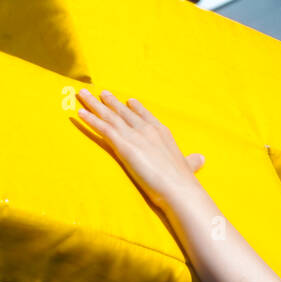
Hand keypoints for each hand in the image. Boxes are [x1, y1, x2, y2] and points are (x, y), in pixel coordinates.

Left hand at [75, 88, 205, 208]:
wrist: (178, 188)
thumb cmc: (183, 181)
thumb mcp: (189, 166)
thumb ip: (192, 161)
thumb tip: (201, 158)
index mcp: (162, 133)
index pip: (146, 116)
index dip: (136, 109)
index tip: (128, 101)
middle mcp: (147, 129)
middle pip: (124, 112)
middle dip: (111, 102)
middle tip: (101, 93)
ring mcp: (134, 135)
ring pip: (110, 116)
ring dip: (94, 104)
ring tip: (83, 95)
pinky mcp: (123, 145)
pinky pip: (103, 128)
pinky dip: (90, 119)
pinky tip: (79, 113)